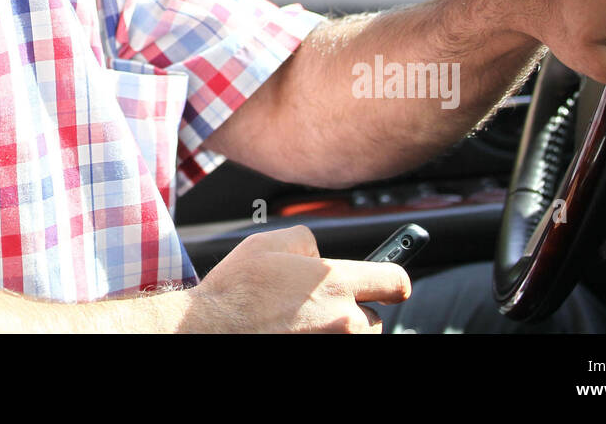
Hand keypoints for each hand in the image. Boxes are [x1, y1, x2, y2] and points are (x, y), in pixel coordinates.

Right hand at [186, 225, 409, 332]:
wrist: (210, 331)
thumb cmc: (236, 289)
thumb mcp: (269, 243)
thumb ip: (307, 242)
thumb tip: (319, 255)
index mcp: (334, 282)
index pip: (395, 281)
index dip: (392, 278)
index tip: (389, 282)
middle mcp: (342, 320)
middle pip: (373, 319)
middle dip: (351, 312)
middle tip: (317, 308)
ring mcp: (333, 348)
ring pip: (354, 339)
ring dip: (337, 333)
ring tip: (299, 326)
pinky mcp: (323, 364)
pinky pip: (333, 350)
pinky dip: (316, 342)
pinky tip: (289, 334)